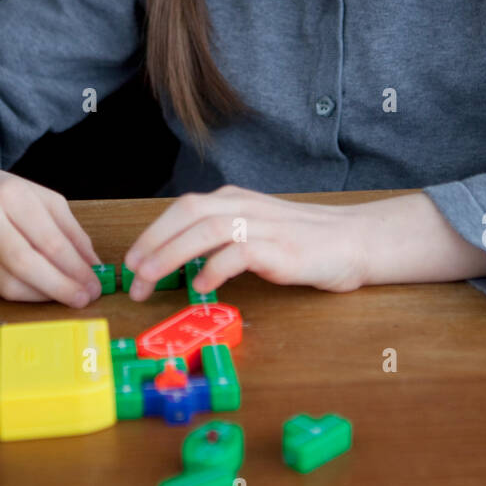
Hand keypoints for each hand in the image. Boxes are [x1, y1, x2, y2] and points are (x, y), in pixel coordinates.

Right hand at [0, 151, 102, 306]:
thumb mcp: (38, 198)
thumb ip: (69, 230)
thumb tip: (92, 265)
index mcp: (10, 195)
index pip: (49, 240)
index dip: (75, 268)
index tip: (94, 284)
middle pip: (27, 264)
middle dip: (60, 286)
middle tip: (84, 298)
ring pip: (8, 283)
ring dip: (42, 295)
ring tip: (66, 297)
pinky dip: (21, 294)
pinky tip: (39, 292)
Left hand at [123, 185, 371, 299]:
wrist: (354, 241)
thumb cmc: (303, 241)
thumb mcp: (254, 231)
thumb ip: (220, 240)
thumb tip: (177, 262)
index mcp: (234, 200)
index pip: (181, 208)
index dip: (151, 233)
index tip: (132, 261)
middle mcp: (244, 206)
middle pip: (185, 214)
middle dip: (152, 243)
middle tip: (132, 275)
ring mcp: (263, 225)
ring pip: (204, 230)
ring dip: (170, 255)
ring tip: (151, 281)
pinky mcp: (280, 248)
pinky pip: (237, 253)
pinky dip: (213, 268)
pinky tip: (202, 286)